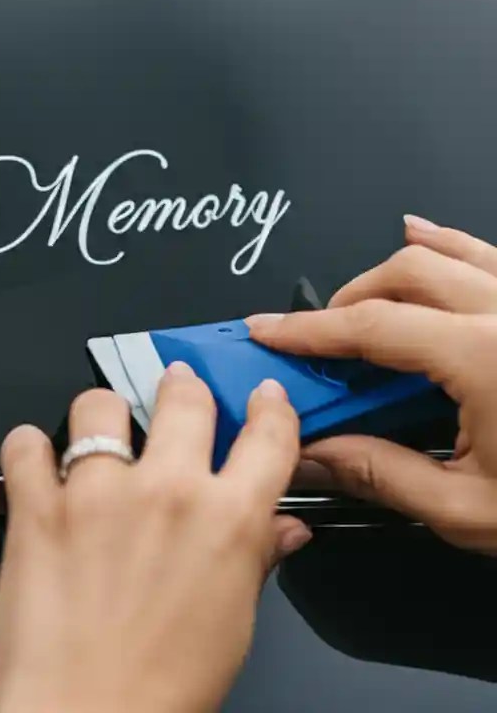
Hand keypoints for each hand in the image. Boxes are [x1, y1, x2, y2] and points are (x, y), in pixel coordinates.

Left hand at [0, 364, 310, 712]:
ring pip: (98, 405)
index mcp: (230, 520)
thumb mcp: (232, 624)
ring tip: (96, 427)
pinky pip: (25, 444)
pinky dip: (27, 448)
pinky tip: (34, 461)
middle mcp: (167, 492)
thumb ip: (254, 560)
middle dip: (181, 386)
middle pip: (184, 399)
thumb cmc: (164, 687)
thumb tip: (283, 533)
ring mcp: (97, 493)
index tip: (260, 395)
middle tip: (175, 385)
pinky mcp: (36, 506)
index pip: (268, 436)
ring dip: (100, 411)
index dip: (268, 407)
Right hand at [246, 215, 496, 555]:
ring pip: (449, 254)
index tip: (268, 333)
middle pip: (404, 275)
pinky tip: (425, 234)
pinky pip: (493, 257)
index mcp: (487, 358)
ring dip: (391, 270)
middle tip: (313, 340)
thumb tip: (315, 453)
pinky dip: (451, 244)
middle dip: (346, 301)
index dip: (307, 331)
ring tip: (354, 294)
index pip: (371, 327)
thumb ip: (380, 473)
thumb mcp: (469, 508)